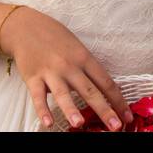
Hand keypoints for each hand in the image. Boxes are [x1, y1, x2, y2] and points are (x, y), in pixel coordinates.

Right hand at [2, 6, 131, 130]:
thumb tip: (105, 90)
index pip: (105, 82)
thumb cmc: (55, 37)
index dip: (118, 100)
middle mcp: (69, 66)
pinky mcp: (33, 77)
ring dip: (71, 110)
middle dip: (104, 110)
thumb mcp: (77, 47)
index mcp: (84, 58)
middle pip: (89, 90)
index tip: (127, 116)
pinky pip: (38, 97)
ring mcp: (50, 72)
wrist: (26, 27)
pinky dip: (42, 110)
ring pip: (63, 94)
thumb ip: (88, 68)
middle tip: (115, 126)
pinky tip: (48, 123)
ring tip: (79, 124)